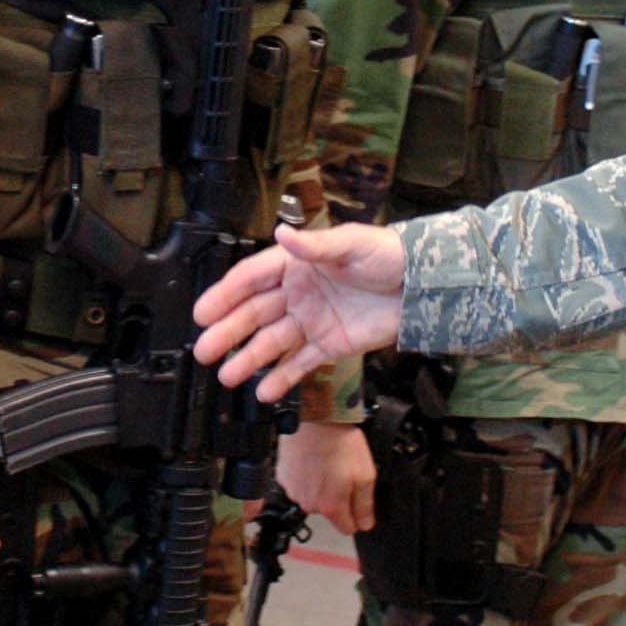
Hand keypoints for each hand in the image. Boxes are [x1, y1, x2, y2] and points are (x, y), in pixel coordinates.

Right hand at [194, 222, 406, 402]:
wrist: (422, 286)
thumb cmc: (387, 255)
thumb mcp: (350, 244)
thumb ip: (314, 245)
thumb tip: (283, 233)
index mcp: (296, 264)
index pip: (251, 280)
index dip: (225, 295)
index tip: (203, 312)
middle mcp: (298, 293)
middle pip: (254, 314)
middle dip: (228, 332)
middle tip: (204, 350)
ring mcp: (311, 320)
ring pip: (271, 343)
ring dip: (248, 359)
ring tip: (227, 376)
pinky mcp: (329, 344)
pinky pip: (300, 364)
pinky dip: (282, 378)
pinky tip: (264, 391)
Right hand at [277, 420, 378, 533]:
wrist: (314, 417)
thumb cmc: (340, 441)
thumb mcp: (366, 474)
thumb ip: (365, 504)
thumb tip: (365, 524)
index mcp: (330, 506)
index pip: (347, 528)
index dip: (355, 515)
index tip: (356, 498)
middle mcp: (309, 503)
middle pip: (328, 511)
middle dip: (337, 497)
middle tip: (343, 472)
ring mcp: (293, 490)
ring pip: (312, 497)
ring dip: (320, 485)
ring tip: (327, 463)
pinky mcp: (283, 477)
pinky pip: (298, 484)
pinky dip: (305, 475)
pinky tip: (313, 459)